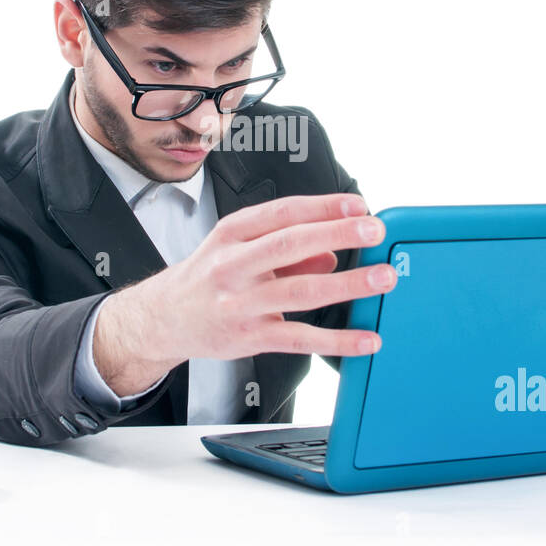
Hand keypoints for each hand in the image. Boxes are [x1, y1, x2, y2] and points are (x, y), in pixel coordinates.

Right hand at [92, 193, 394, 395]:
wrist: (163, 319)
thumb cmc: (205, 278)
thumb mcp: (237, 250)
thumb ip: (287, 251)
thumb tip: (332, 253)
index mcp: (232, 234)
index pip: (282, 213)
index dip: (323, 206)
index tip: (358, 204)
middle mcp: (233, 266)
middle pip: (292, 245)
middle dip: (338, 235)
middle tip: (375, 231)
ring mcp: (240, 304)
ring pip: (301, 291)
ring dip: (348, 284)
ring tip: (382, 277)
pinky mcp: (249, 338)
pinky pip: (300, 338)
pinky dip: (338, 340)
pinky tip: (365, 338)